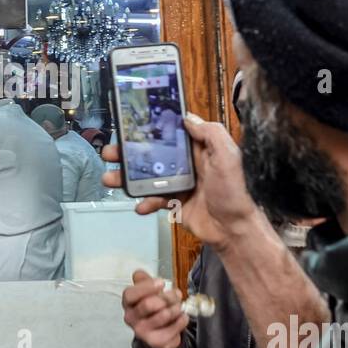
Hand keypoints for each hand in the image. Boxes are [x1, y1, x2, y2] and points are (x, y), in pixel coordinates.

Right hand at [101, 113, 259, 254]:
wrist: (235, 230)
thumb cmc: (236, 192)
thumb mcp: (228, 156)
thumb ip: (210, 133)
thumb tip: (188, 118)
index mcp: (199, 149)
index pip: (172, 131)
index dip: (152, 126)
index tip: (131, 123)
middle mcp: (187, 164)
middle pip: (152, 153)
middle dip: (129, 152)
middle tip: (111, 152)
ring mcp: (179, 183)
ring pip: (147, 176)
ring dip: (127, 178)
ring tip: (111, 179)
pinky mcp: (175, 202)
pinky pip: (154, 199)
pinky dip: (144, 202)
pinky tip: (140, 205)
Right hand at [122, 270, 187, 347]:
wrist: (158, 333)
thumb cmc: (152, 309)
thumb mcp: (147, 292)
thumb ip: (144, 280)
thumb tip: (138, 274)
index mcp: (128, 303)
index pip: (130, 294)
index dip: (147, 287)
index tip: (161, 282)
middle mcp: (131, 318)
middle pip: (149, 304)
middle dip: (167, 297)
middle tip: (175, 294)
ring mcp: (142, 331)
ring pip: (164, 315)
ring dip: (176, 308)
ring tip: (178, 306)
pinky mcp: (156, 342)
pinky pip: (174, 327)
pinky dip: (182, 320)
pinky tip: (181, 317)